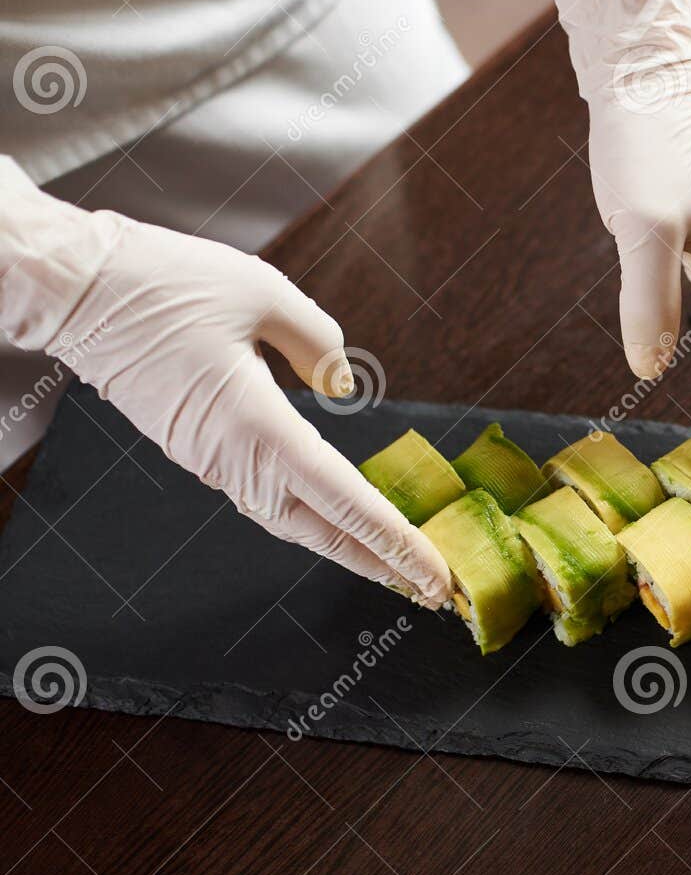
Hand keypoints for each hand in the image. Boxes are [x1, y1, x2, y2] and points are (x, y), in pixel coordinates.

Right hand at [0, 163, 451, 605]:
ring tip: (394, 563)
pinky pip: (263, 497)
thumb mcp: (262, 292)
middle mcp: (235, 459)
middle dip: (381, 563)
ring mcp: (210, 461)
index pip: (346, 501)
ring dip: (345, 544)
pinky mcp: (195, 449)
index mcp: (258, 429)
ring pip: (291, 520)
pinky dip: (308, 516)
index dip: (396, 542)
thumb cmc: (159, 284)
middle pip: (322, 532)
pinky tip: (333, 517)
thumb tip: (342, 387)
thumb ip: (317, 342)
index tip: (434, 574)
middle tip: (433, 590)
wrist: (71, 290)